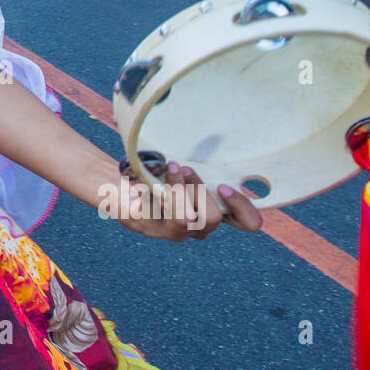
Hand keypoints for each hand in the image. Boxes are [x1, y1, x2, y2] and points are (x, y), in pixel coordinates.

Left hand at [114, 162, 261, 241]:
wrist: (121, 184)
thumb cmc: (160, 174)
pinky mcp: (149, 228)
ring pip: (184, 219)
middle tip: (183, 167)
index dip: (243, 206)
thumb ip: (204, 166)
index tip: (224, 187)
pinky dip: (150, 191)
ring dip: (177, 188)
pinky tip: (141, 183)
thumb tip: (216, 138)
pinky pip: (154, 211)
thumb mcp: (187, 169)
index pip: (248, 222)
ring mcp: (173, 232)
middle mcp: (198, 228)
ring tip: (169, 168)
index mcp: (214, 212)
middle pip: (213, 219)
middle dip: (199, 188)